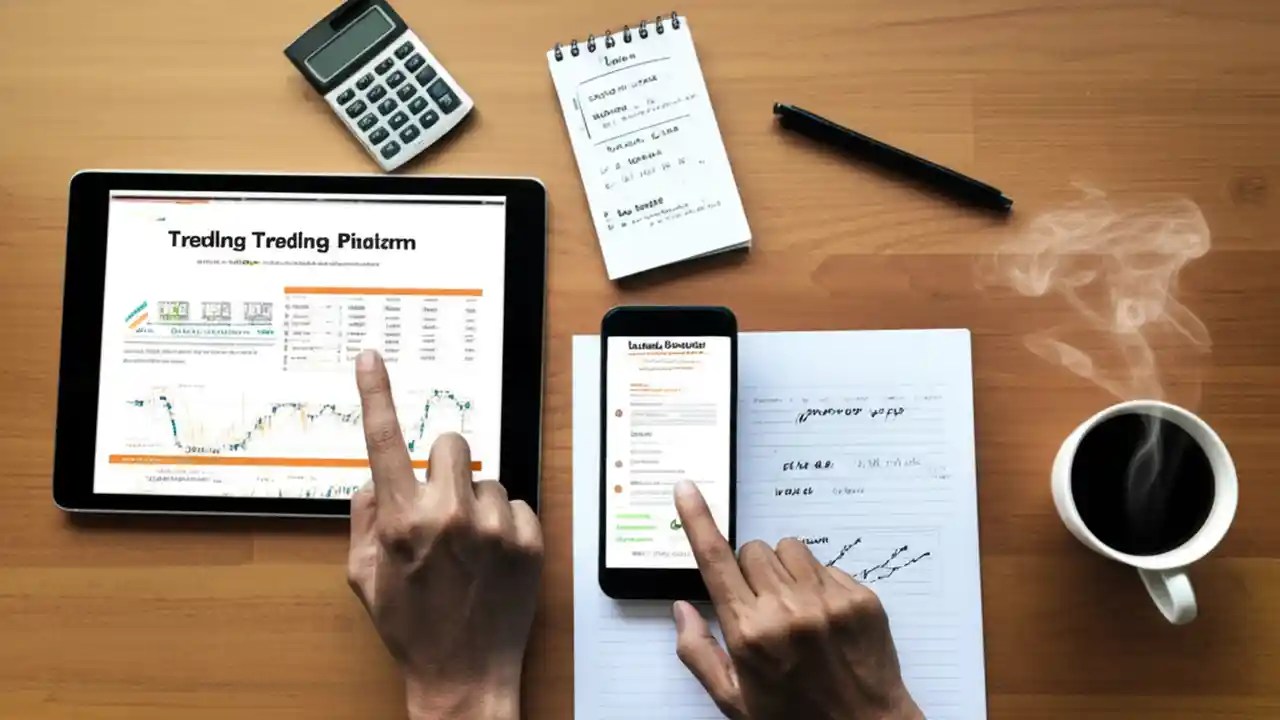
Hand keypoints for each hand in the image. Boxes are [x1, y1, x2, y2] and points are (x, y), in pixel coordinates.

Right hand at [347, 350, 542, 719]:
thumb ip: (363, 518)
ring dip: (477, 502)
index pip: (383, 441)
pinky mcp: (530, 540)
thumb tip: (374, 478)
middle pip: (452, 442)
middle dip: (445, 465)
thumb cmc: (410, 629)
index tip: (371, 357)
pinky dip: (507, 524)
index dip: (375, 393)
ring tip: (469, 548)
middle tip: (442, 502)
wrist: (464, 676)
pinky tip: (494, 558)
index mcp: (401, 522)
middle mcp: (449, 516)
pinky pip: (517, 503)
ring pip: (487, 478)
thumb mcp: (364, 577)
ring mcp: (494, 527)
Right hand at [671, 480, 923, 719]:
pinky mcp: (860, 598)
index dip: (697, 519)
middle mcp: (787, 611)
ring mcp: (827, 601)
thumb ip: (698, 652)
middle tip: (761, 604)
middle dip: (749, 570)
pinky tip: (823, 617)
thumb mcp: (733, 700)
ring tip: (795, 608)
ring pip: (790, 549)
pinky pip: (826, 564)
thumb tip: (682, 608)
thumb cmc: (796, 719)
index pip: (715, 560)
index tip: (686, 489)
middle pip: (753, 550)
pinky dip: (818, 582)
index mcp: (749, 633)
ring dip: (784, 570)